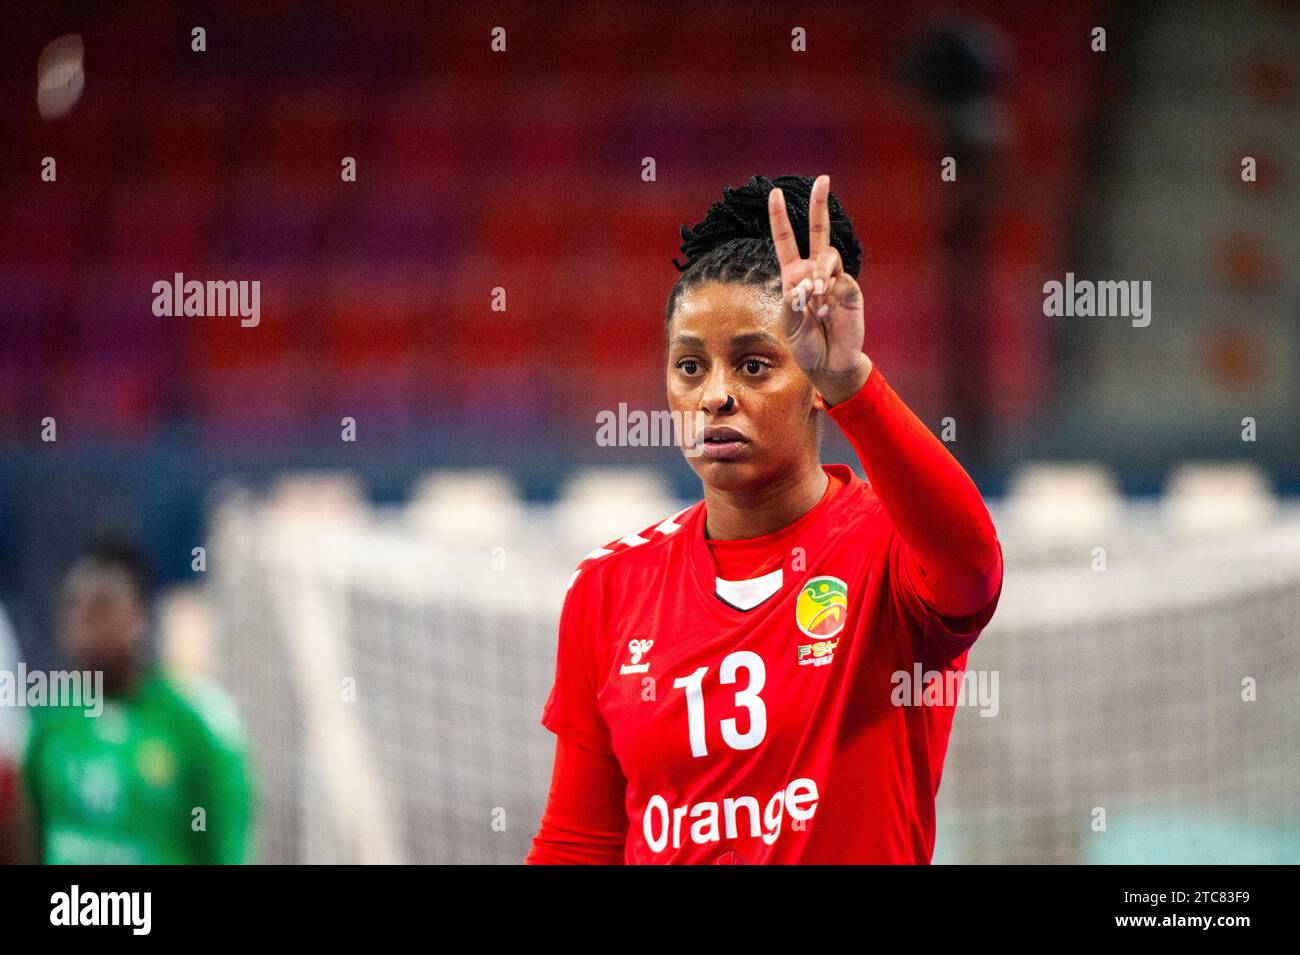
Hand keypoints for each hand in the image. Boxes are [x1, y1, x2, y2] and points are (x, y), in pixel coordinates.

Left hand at [767, 174, 870, 405]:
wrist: (829, 364)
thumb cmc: (805, 346)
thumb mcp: (788, 326)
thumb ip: (791, 303)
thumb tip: (804, 282)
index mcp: (794, 276)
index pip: (786, 240)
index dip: (780, 217)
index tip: (774, 193)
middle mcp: (815, 272)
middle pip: (818, 231)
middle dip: (819, 205)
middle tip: (823, 179)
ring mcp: (834, 280)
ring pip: (827, 257)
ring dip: (818, 275)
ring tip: (814, 299)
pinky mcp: (850, 291)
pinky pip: (839, 281)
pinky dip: (828, 295)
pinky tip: (825, 313)